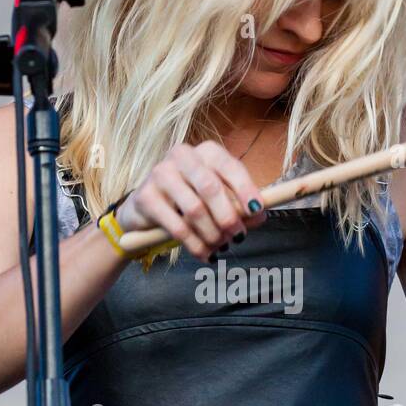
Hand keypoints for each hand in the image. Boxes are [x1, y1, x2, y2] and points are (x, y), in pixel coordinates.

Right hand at [115, 140, 266, 261]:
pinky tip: (204, 253)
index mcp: (205, 151)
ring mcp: (161, 174)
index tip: (257, 210)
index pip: (230, 166)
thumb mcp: (216, 199)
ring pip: (194, 209)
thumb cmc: (188, 200)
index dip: (245, 189)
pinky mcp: (146, 196)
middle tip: (237, 237)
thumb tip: (260, 215)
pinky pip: (177, 226)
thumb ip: (239, 205)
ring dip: (212, 234)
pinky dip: (195, 244)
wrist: (145, 208)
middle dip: (228, 216)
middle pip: (211, 187)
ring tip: (220, 247)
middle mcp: (182, 156)